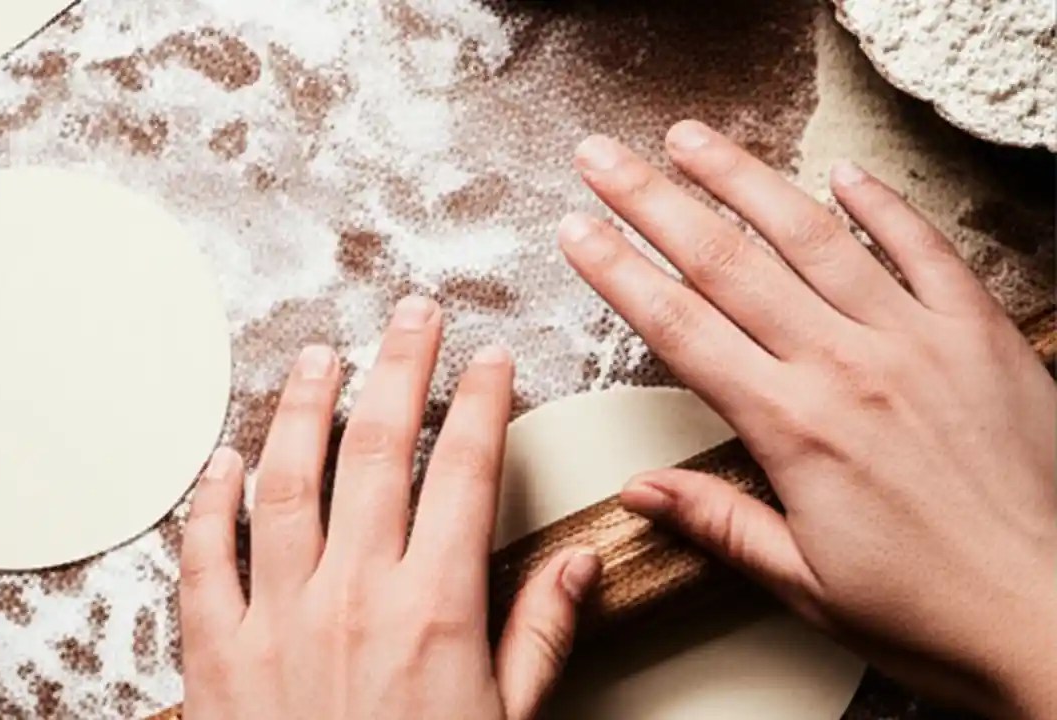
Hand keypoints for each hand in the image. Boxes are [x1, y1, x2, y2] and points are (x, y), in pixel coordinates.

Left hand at [177, 297, 602, 719]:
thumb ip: (542, 637)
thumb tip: (580, 563)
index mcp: (435, 610)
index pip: (466, 472)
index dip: (481, 403)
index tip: (490, 363)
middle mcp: (354, 596)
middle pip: (378, 449)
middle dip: (400, 368)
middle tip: (413, 317)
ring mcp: (277, 618)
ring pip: (287, 480)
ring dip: (306, 407)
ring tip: (322, 356)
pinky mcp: (215, 652)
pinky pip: (204, 556)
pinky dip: (211, 500)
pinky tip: (225, 460)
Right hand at [558, 122, 1056, 717]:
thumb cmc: (935, 614)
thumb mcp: (807, 586)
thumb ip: (719, 522)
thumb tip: (638, 489)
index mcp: (794, 429)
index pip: (679, 328)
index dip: (617, 272)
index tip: (577, 231)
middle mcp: (848, 366)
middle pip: (726, 262)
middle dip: (651, 200)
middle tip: (603, 158)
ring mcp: (917, 339)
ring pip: (813, 235)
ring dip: (742, 178)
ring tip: (692, 138)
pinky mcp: (980, 333)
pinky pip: (924, 248)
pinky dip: (882, 205)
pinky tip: (843, 174)